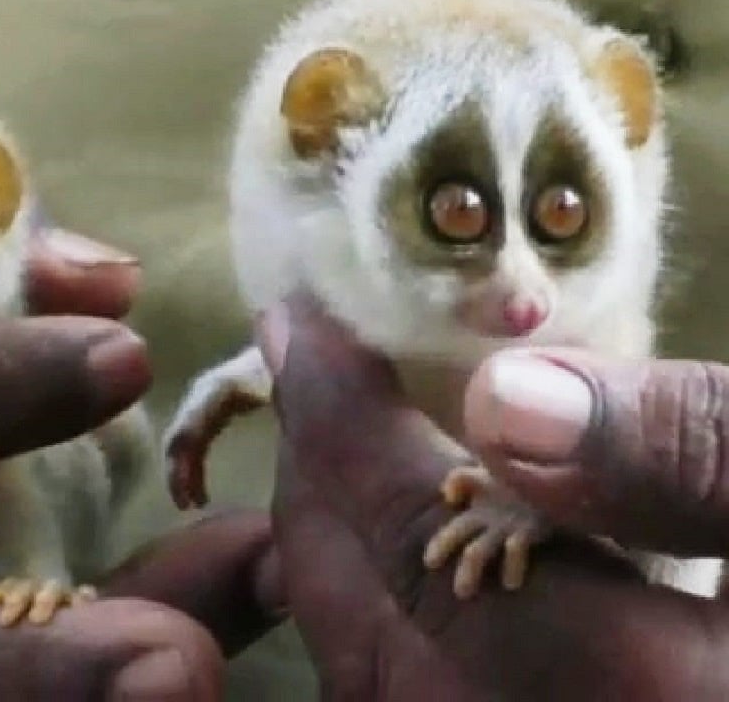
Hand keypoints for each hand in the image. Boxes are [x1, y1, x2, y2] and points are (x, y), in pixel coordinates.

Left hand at [257, 292, 728, 699]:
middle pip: (363, 628)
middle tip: (308, 370)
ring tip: (344, 436)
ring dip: (345, 549)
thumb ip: (701, 454)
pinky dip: (395, 612)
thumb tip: (509, 402)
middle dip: (319, 485)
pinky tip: (427, 543)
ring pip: (379, 674)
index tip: (299, 324)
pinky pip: (423, 696)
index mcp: (633, 699)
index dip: (337, 421)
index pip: (405, 541)